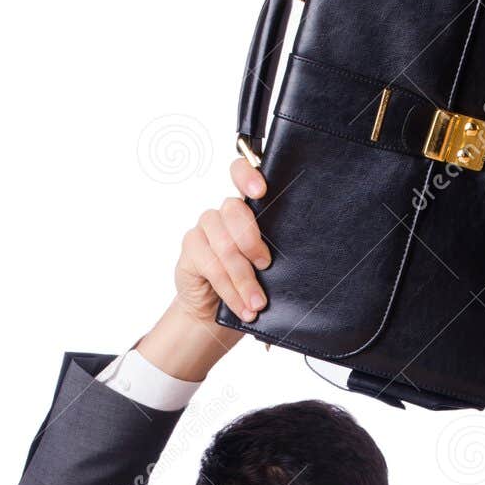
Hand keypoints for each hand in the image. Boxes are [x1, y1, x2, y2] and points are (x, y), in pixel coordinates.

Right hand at [173, 156, 271, 329]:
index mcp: (245, 209)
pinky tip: (241, 306)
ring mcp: (204, 229)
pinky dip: (230, 290)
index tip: (261, 191)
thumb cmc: (246, 284)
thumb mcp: (263, 266)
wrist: (212, 309)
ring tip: (257, 304)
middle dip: (252, 243)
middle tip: (266, 266)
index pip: (240, 174)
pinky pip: (211, 266)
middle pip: (235, 212)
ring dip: (244, 279)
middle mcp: (223, 214)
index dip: (247, 176)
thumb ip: (270, 251)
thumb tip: (294, 259)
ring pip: (225, 246)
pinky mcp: (190, 247)